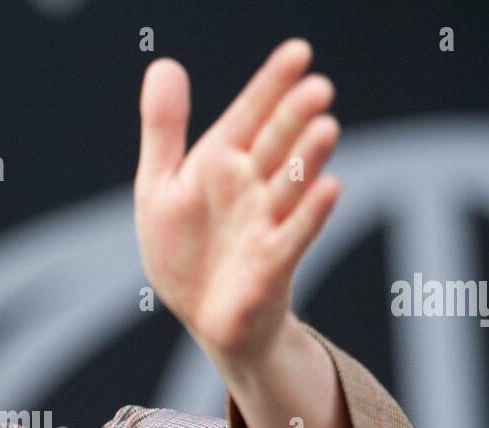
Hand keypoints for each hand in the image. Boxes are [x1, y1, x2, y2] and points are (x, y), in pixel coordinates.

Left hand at [134, 38, 340, 365]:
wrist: (203, 316)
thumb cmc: (185, 251)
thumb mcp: (159, 187)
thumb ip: (163, 129)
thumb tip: (165, 63)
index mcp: (221, 162)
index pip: (249, 114)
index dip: (271, 84)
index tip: (298, 50)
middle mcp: (250, 187)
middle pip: (275, 144)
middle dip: (293, 117)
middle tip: (317, 86)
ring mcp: (266, 223)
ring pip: (290, 185)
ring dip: (307, 158)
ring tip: (326, 127)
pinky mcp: (272, 263)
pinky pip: (294, 235)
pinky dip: (310, 213)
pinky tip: (330, 186)